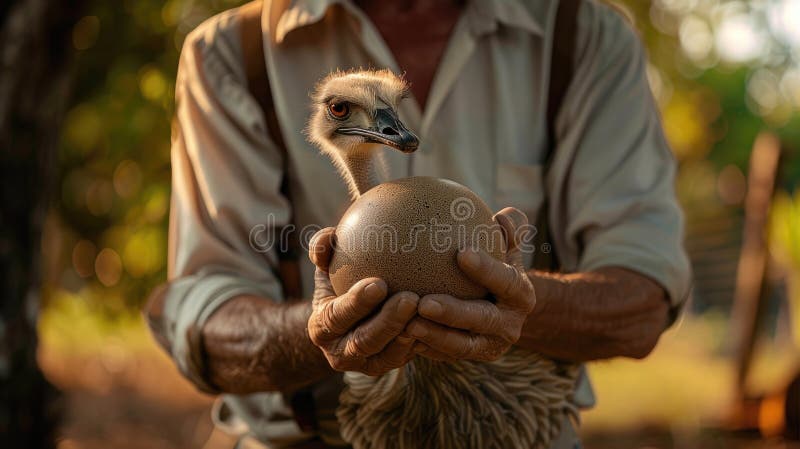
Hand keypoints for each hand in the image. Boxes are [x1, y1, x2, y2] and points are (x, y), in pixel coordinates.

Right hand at [307, 227, 418, 375]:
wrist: (348, 319)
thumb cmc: (339, 281)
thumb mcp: (327, 265)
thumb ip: (324, 248)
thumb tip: (329, 236)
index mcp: (322, 327)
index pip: (336, 316)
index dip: (356, 303)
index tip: (379, 283)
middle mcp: (341, 352)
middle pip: (365, 341)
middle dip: (388, 322)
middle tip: (411, 298)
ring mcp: (367, 365)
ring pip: (390, 355)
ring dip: (410, 334)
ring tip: (429, 310)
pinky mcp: (390, 366)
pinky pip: (408, 357)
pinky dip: (423, 341)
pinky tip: (441, 321)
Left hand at [407, 207, 535, 361]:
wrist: (505, 310)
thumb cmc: (499, 267)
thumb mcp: (507, 250)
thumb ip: (507, 233)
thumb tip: (504, 216)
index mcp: (520, 294)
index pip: (506, 280)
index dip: (486, 269)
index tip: (461, 253)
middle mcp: (509, 324)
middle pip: (482, 319)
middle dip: (454, 313)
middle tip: (425, 303)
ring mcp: (490, 345)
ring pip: (462, 345)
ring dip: (434, 336)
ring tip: (407, 324)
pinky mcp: (469, 358)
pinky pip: (445, 355)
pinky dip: (425, 347)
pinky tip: (400, 335)